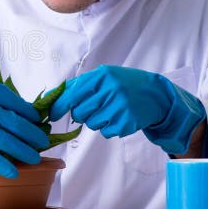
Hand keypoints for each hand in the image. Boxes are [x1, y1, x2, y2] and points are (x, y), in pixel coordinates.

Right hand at [0, 63, 47, 177]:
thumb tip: (21, 109)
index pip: (20, 107)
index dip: (33, 117)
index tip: (39, 124)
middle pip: (18, 125)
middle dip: (34, 136)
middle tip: (43, 143)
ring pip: (6, 141)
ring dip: (24, 152)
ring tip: (35, 158)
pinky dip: (1, 165)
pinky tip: (13, 172)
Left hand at [49, 65, 205, 154]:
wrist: (156, 95)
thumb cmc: (124, 84)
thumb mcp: (104, 76)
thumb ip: (79, 85)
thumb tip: (52, 95)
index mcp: (101, 76)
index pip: (72, 94)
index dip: (58, 107)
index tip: (51, 115)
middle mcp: (110, 90)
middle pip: (80, 112)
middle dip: (82, 114)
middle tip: (94, 108)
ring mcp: (120, 107)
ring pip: (91, 124)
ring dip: (96, 121)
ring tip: (110, 110)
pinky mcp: (127, 122)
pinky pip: (106, 132)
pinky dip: (109, 128)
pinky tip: (119, 117)